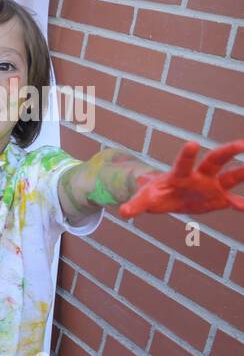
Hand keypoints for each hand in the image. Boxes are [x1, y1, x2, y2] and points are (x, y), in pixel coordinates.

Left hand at [119, 140, 243, 217]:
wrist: (166, 199)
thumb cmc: (155, 194)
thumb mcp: (144, 199)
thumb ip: (136, 205)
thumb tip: (123, 212)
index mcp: (179, 174)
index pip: (183, 163)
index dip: (187, 155)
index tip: (192, 144)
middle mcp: (199, 176)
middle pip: (214, 160)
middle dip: (228, 151)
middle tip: (242, 143)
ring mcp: (211, 186)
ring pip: (230, 177)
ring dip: (242, 173)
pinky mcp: (218, 199)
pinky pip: (232, 201)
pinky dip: (240, 204)